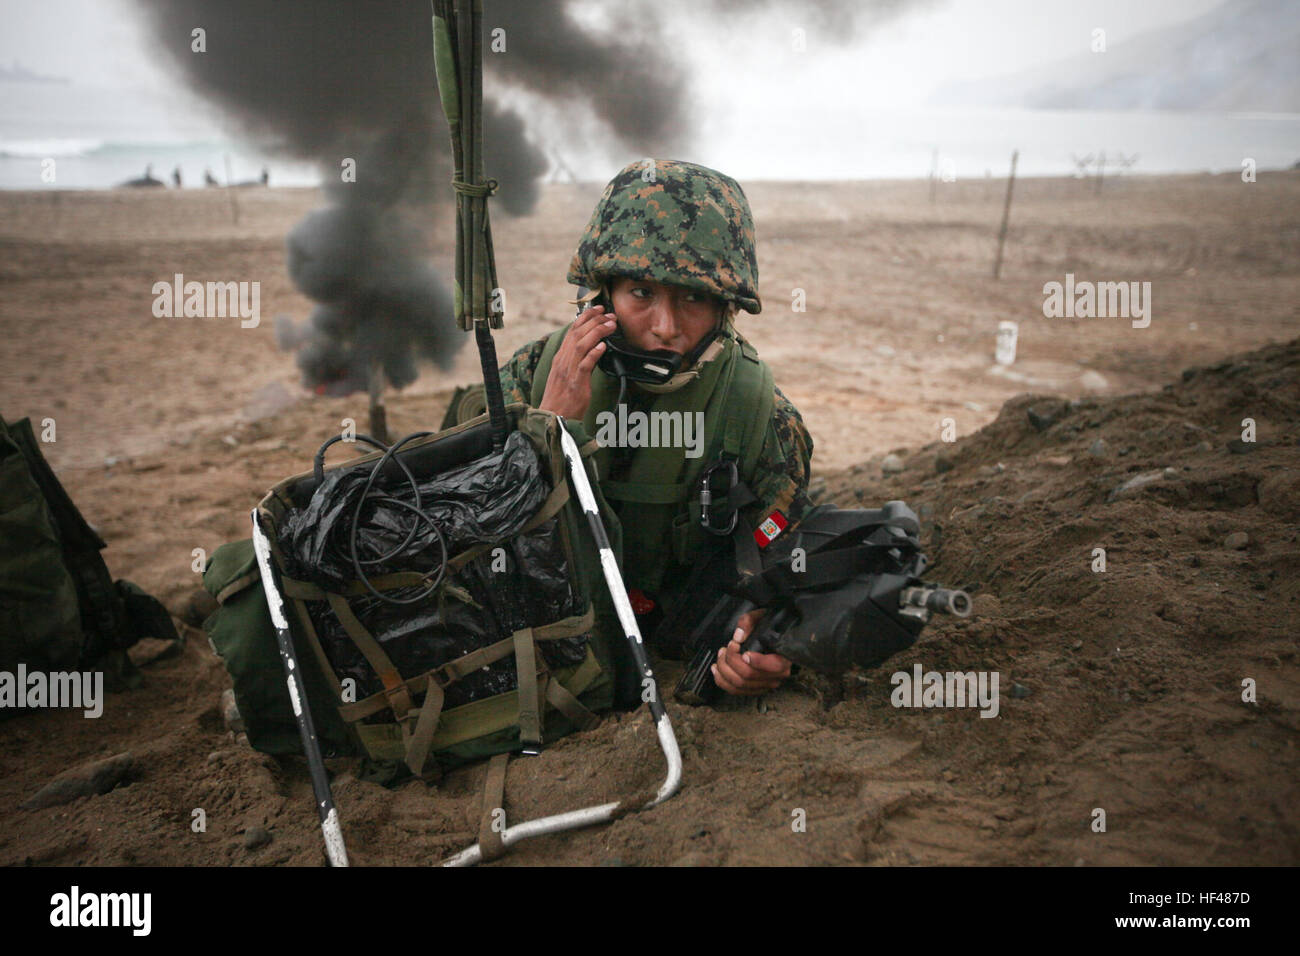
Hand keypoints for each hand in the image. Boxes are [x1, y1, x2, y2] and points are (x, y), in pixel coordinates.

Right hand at [538, 305, 617, 419]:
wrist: (553, 417)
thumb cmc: (562, 397)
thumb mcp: (566, 374)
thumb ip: (576, 360)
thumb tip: (592, 347)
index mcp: (560, 358)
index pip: (572, 331)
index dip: (585, 318)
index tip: (598, 310)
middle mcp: (563, 361)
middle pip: (577, 334)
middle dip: (594, 321)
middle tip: (609, 315)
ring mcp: (568, 372)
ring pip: (580, 345)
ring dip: (597, 332)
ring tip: (610, 325)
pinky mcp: (576, 384)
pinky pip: (585, 365)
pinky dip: (593, 354)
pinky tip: (603, 347)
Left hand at [711, 608, 791, 695]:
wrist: (775, 638)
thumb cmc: (770, 629)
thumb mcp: (761, 617)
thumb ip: (749, 622)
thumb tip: (738, 636)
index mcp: (784, 658)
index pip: (772, 665)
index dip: (755, 660)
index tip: (742, 649)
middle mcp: (777, 675)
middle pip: (748, 675)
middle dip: (730, 660)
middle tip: (727, 648)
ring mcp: (766, 684)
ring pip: (740, 685)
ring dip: (724, 670)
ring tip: (721, 656)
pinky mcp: (755, 688)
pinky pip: (736, 691)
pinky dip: (722, 681)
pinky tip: (717, 670)